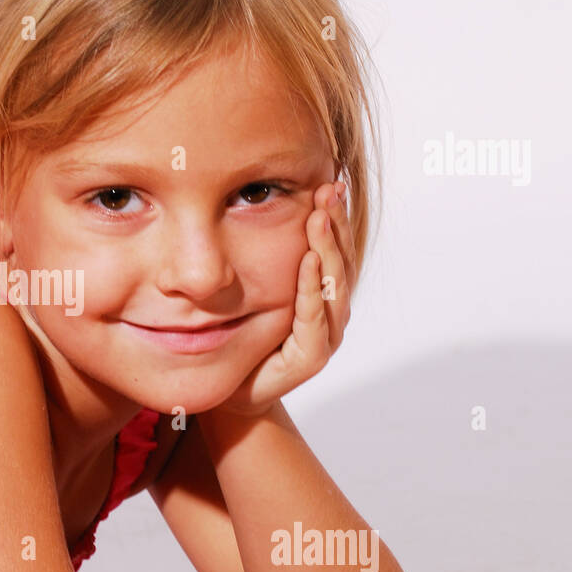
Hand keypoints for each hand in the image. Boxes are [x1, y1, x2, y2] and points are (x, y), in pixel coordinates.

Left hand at [210, 179, 354, 419]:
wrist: (230, 390)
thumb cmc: (243, 338)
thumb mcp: (253, 289)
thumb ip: (264, 253)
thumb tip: (254, 198)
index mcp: (320, 294)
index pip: (334, 249)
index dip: (334, 217)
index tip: (331, 181)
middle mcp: (328, 314)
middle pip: (340, 262)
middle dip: (335, 224)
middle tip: (330, 190)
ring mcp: (322, 337)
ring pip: (334, 289)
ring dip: (328, 250)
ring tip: (320, 218)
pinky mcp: (308, 360)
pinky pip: (314, 322)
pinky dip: (313, 291)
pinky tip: (310, 263)